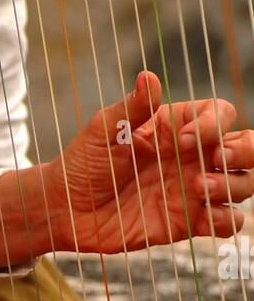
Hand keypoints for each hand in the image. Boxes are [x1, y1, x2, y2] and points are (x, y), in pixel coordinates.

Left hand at [0, 72, 250, 265]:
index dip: (211, 125)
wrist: (65, 210)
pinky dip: (227, 221)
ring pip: (243, 184)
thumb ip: (130, 108)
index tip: (179, 142)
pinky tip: (206, 218)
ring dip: (233, 185)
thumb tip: (148, 77)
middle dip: (246, 151)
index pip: (221, 115)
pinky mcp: (188, 223)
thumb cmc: (83, 164)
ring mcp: (194, 191)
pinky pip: (226, 222)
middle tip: (217, 160)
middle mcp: (193, 157)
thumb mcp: (102, 131)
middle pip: (248, 148)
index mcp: (178, 127)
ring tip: (199, 189)